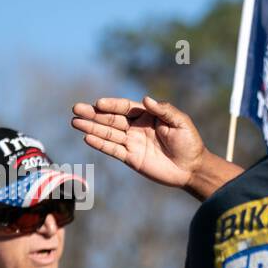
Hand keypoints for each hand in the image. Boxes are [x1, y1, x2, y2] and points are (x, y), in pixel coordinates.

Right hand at [71, 96, 206, 189]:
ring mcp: (132, 142)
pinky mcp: (131, 158)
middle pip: (111, 119)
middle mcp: (136, 127)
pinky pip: (113, 150)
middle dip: (94, 114)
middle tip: (76, 108)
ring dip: (92, 127)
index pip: (125, 107)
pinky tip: (87, 138)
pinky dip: (100, 144)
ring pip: (108, 133)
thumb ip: (164, 110)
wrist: (192, 168)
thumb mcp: (180, 123)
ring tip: (75, 122)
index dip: (111, 105)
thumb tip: (146, 99)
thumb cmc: (189, 143)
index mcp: (147, 115)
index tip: (99, 103)